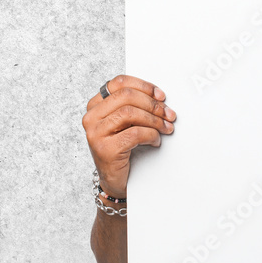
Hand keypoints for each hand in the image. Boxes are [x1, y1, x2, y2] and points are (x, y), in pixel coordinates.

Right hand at [83, 75, 175, 197]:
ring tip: (166, 128)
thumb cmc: (124, 148)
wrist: (116, 179)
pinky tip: (155, 141)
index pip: (119, 83)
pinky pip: (134, 133)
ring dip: (155, 120)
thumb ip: (135, 106)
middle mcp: (91, 117)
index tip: (161, 95)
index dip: (144, 86)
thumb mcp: (127, 123)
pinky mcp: (104, 149)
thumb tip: (160, 98)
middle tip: (169, 114)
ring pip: (130, 113)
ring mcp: (95, 133)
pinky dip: (151, 136)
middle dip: (153, 104)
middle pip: (126, 96)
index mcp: (96, 105)